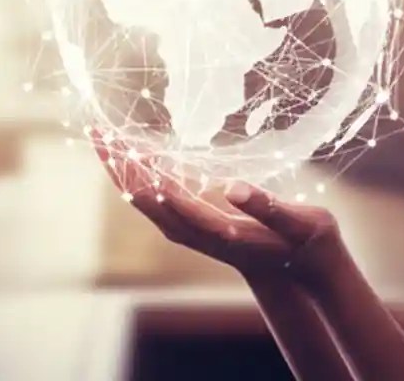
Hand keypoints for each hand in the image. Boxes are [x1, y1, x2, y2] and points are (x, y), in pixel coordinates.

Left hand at [92, 136, 343, 286]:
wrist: (303, 271)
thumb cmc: (307, 242)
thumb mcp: (298, 223)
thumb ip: (266, 207)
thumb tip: (232, 187)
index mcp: (220, 231)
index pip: (169, 199)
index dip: (143, 171)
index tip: (122, 145)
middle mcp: (200, 234)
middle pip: (146, 200)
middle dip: (120, 166)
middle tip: (96, 132)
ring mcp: (196, 232)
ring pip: (148, 201)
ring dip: (126, 171)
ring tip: (106, 139)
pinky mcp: (198, 225)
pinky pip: (160, 200)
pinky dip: (143, 177)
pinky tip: (138, 157)